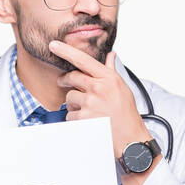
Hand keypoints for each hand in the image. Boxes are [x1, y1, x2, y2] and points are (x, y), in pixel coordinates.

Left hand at [50, 39, 152, 160]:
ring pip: (69, 98)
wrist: (130, 139)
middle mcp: (99, 88)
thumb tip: (111, 55)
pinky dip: (75, 119)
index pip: (83, 60)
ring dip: (74, 104)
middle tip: (63, 82)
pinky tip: (88, 121)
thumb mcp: (123, 89)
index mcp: (108, 78)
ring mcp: (91, 103)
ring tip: (88, 111)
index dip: (66, 51)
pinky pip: (70, 115)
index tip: (53, 45)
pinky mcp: (84, 118)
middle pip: (72, 77)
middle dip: (65, 80)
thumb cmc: (127, 114)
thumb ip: (112, 71)